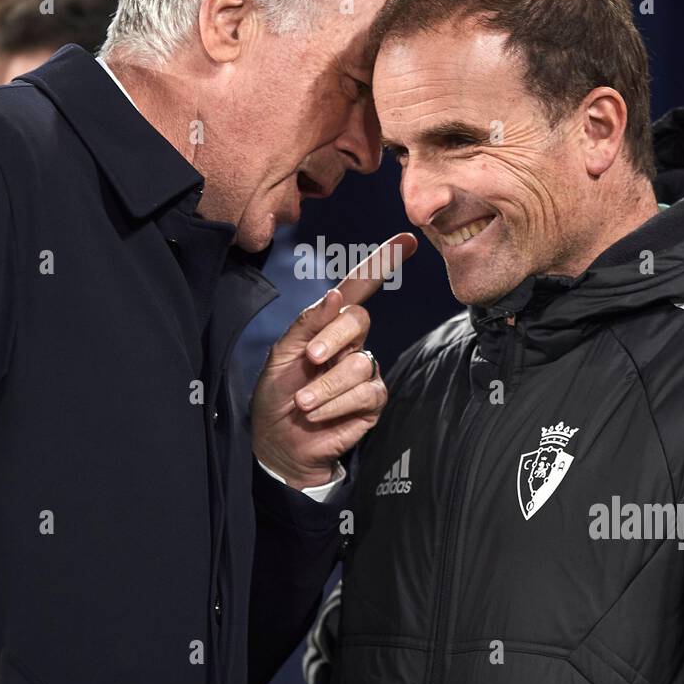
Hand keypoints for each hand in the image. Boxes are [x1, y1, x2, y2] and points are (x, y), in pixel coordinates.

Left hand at [252, 232, 417, 487]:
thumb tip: (335, 294)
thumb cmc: (277, 394)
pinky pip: (366, 392)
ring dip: (326, 384)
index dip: (382, 263)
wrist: (279, 442)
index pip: (358, 287)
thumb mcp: (281, 355)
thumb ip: (307, 324)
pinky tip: (318, 414)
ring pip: (359, 363)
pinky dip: (336, 403)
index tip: (406, 241)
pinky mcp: (371, 400)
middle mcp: (350, 343)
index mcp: (327, 324)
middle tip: (310, 359)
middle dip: (333, 337)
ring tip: (303, 402)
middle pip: (359, 319)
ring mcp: (364, 370)